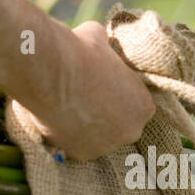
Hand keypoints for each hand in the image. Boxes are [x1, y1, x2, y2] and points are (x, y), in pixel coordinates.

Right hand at [22, 21, 155, 160]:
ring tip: (68, 106)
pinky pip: (77, 145)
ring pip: (98, 137)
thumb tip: (99, 44)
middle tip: (84, 97)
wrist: (50, 70)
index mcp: (144, 107)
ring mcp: (105, 147)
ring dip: (87, 126)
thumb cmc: (80, 51)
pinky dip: (68, 134)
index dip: (118, 95)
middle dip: (105, 115)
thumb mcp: (101, 40)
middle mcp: (131, 132)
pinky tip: (57, 117)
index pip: (135, 105)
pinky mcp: (80, 154)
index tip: (101, 85)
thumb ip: (105, 50)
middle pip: (119, 125)